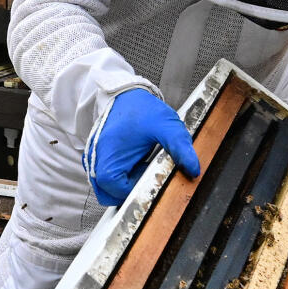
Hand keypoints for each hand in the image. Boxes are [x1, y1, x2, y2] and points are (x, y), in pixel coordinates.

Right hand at [87, 88, 199, 205]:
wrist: (126, 93)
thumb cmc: (141, 108)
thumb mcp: (166, 126)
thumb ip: (180, 148)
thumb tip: (193, 169)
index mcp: (108, 159)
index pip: (122, 193)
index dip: (142, 186)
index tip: (152, 172)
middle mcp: (95, 162)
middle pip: (112, 195)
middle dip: (133, 188)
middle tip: (147, 169)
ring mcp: (94, 161)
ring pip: (109, 189)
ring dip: (126, 183)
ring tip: (141, 163)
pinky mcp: (97, 158)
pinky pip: (108, 179)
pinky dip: (122, 176)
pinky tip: (135, 160)